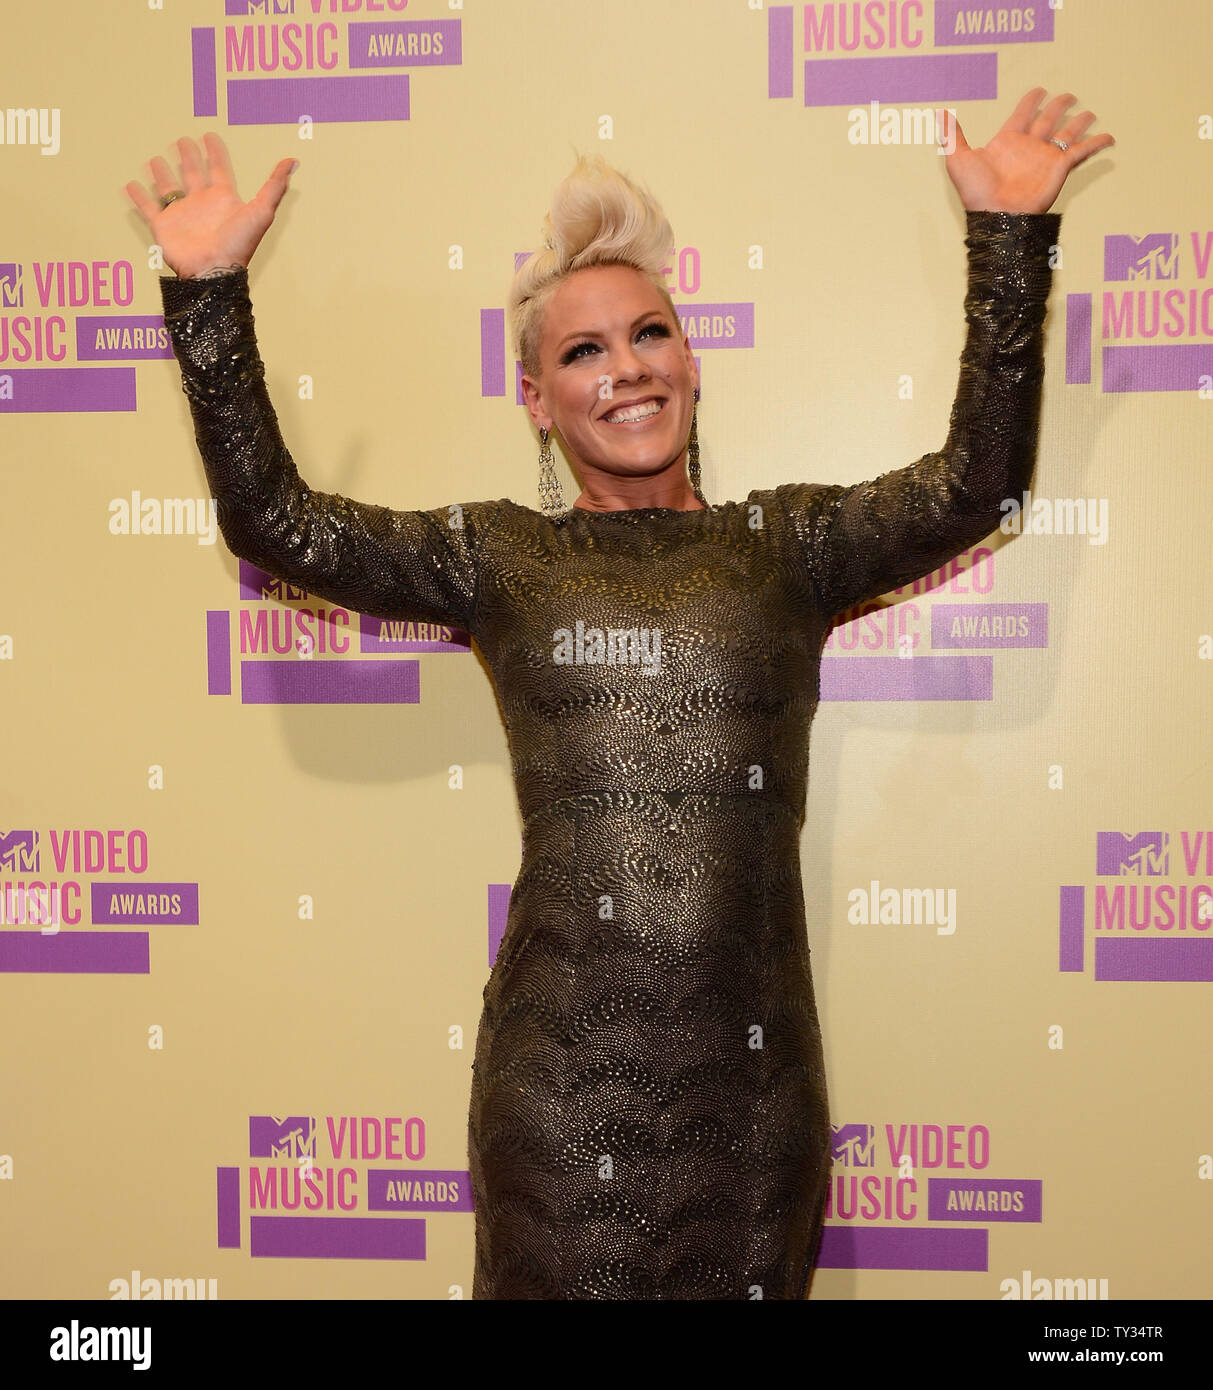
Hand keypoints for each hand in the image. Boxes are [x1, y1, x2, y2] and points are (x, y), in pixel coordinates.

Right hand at [124, 132, 296, 277]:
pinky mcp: (163, 226)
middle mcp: (201, 204)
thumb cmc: (238, 245)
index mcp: (223, 199)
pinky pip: (148, 208)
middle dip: (188, 157)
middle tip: (182, 140)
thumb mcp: (261, 211)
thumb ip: (275, 186)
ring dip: (162, 174)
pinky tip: (131, 184)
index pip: (219, 169)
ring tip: (155, 160)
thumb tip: (292, 161)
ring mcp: (182, 215)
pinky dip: (138, 196)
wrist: (214, 271)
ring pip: (169, 188)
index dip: (215, 152)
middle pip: (193, 174)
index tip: (210, 135)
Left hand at [938, 88, 1113, 213]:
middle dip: (1059, 105)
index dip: (1031, 100)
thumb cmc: (976, 193)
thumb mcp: (958, 160)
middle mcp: (1030, 147)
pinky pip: (1083, 151)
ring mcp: (1046, 157)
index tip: (1039, 89)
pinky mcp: (1061, 168)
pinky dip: (1098, 143)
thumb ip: (951, 136)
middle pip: (1049, 119)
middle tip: (1068, 95)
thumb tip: (938, 114)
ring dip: (1080, 121)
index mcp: (1008, 141)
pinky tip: (1109, 137)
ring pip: (1068, 131)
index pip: (1023, 113)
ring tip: (1090, 112)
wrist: (996, 215)